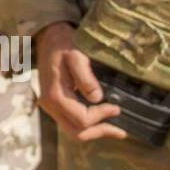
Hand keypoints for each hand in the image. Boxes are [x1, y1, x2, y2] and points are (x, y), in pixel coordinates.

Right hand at [35, 22, 126, 141]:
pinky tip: (100, 119)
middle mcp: (50, 104)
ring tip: (114, 128)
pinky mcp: (54, 103)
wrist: (48, 37)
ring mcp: (50, 105)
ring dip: (94, 130)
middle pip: (75, 132)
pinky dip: (87, 124)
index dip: (102, 116)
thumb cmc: (63, 44)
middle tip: (120, 131)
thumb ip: (85, 77)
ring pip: (72, 130)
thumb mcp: (76, 56)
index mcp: (55, 95)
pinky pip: (70, 121)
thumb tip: (97, 98)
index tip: (117, 107)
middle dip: (99, 132)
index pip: (82, 119)